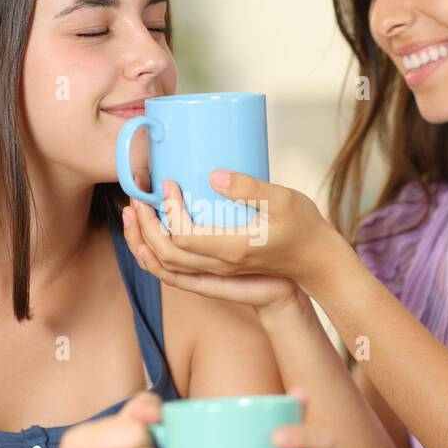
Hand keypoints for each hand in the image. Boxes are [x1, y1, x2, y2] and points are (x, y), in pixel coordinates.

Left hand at [124, 171, 339, 295]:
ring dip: (143, 241)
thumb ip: (250, 188)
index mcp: (234, 249)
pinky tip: (148, 236)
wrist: (314, 262)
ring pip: (166, 267)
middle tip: (137, 196)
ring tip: (133, 214)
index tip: (168, 183)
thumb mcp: (284, 201)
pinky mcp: (216, 270)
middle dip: (143, 226)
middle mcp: (220, 266)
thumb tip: (213, 176)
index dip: (167, 211)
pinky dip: (155, 256)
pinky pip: (176, 271)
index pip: (183, 238)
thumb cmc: (303, 228)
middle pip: (165, 255)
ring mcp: (217, 271)